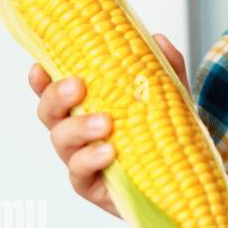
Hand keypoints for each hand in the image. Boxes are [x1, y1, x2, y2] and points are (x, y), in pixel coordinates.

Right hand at [28, 33, 189, 218]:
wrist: (187, 177)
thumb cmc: (167, 134)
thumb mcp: (172, 97)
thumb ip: (166, 69)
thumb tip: (158, 40)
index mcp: (89, 106)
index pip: (56, 89)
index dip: (42, 80)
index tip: (40, 66)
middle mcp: (78, 132)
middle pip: (50, 113)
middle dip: (56, 97)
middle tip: (77, 86)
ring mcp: (82, 160)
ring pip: (61, 141)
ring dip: (78, 128)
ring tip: (104, 123)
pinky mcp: (93, 187)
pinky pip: (80, 174)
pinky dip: (91, 160)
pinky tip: (107, 152)